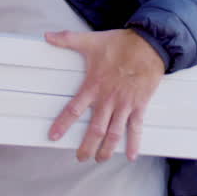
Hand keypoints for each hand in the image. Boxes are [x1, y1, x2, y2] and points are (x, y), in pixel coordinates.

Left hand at [46, 29, 163, 162]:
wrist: (149, 44)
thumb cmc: (120, 44)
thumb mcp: (91, 41)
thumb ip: (68, 40)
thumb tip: (47, 35)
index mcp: (93, 86)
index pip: (74, 109)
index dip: (62, 124)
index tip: (54, 136)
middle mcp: (108, 99)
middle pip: (95, 130)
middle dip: (87, 146)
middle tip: (80, 157)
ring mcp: (124, 104)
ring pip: (114, 134)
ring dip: (106, 149)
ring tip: (100, 159)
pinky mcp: (139, 105)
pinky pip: (136, 128)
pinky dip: (134, 143)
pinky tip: (130, 156)